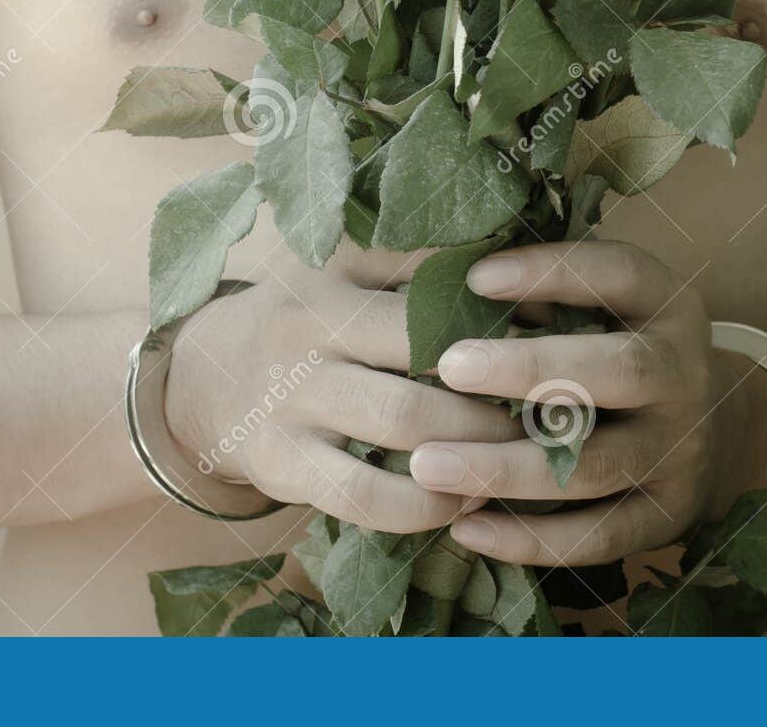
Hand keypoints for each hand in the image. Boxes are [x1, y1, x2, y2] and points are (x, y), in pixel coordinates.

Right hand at [164, 247, 518, 534]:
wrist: (206, 377)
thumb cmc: (311, 317)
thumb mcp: (350, 269)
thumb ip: (425, 266)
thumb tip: (542, 291)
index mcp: (336, 262)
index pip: (435, 268)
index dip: (506, 296)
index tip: (560, 317)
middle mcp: (308, 319)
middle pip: (428, 345)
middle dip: (501, 377)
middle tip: (551, 396)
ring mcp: (290, 393)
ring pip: (405, 422)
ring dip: (476, 442)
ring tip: (518, 449)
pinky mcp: (280, 461)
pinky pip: (367, 496)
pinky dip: (426, 504)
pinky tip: (462, 499)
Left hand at [406, 241, 766, 565]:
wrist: (716, 429)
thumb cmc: (618, 344)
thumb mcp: (603, 302)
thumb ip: (540, 288)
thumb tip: (438, 270)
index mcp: (667, 304)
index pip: (618, 274)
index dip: (551, 272)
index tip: (475, 277)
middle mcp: (684, 374)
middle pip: (620, 370)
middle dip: (531, 368)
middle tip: (449, 366)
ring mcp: (681, 450)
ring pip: (597, 465)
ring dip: (508, 468)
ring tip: (426, 464)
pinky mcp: (667, 516)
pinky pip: (599, 537)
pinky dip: (530, 539)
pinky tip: (465, 530)